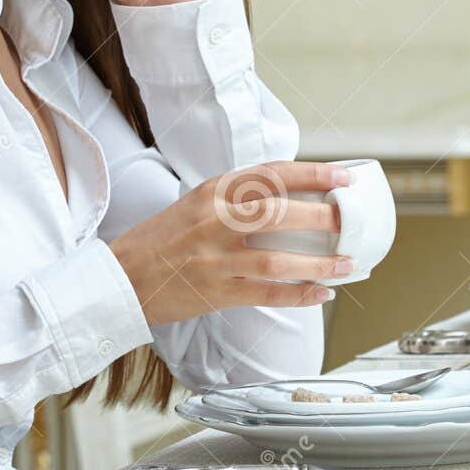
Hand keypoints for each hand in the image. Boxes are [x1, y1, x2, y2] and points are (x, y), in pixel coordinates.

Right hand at [108, 161, 350, 325]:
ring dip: (317, 263)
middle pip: (276, 213)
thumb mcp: (196, 203)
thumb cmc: (162, 239)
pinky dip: (298, 295)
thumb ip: (237, 196)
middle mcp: (214, 221)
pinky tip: (321, 293)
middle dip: (319, 216)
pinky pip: (265, 295)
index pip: (269, 175)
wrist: (121, 277)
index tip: (342, 178)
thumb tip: (291, 194)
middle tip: (347, 219)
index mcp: (212, 192)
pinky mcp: (215, 293)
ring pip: (275, 259)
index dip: (311, 175)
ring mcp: (214, 259)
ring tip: (346, 263)